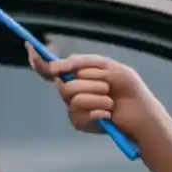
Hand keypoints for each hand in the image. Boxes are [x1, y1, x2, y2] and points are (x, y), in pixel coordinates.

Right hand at [26, 43, 157, 138]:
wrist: (141, 112)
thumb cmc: (127, 88)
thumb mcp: (107, 67)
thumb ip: (81, 63)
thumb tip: (55, 68)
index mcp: (78, 75)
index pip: (51, 68)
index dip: (38, 60)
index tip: (29, 48)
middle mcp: (72, 91)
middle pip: (64, 86)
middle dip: (90, 83)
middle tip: (108, 87)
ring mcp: (75, 108)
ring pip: (73, 98)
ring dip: (98, 97)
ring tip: (111, 101)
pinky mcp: (80, 123)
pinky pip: (81, 113)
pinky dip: (99, 111)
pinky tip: (109, 114)